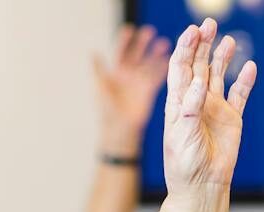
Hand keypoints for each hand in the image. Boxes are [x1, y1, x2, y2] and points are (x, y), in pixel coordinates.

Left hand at [97, 25, 169, 154]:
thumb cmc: (107, 110)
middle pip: (137, 55)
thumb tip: (92, 53)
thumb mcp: (100, 88)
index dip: (125, 41)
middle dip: (143, 43)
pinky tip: (170, 61)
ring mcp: (140, 83)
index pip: (121, 52)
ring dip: (156, 54)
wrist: (119, 130)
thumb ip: (98, 70)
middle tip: (150, 31)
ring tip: (165, 44)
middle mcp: (129, 76)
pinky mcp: (149, 92)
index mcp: (116, 73)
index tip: (130, 29)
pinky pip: (157, 77)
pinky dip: (163, 69)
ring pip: (149, 64)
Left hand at [159, 19, 255, 211]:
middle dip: (203, 44)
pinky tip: (250, 67)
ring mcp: (215, 109)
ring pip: (219, 75)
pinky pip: (241, 95)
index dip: (185, 48)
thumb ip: (190, 107)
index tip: (192, 32)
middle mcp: (196, 101)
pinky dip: (246, 81)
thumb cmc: (183, 165)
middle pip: (199, 65)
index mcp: (178, 103)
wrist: (202, 188)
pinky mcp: (233, 119)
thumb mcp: (180, 135)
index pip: (180, 68)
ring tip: (228, 39)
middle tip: (210, 25)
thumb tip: (200, 80)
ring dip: (223, 56)